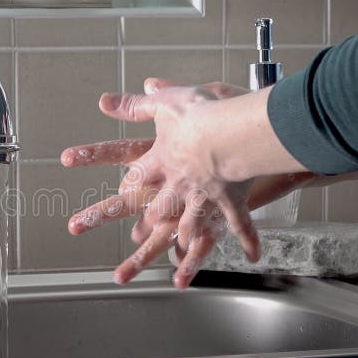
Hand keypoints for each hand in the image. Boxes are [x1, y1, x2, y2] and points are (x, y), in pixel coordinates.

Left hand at [62, 78, 261, 288]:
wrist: (228, 133)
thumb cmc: (196, 114)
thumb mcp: (161, 104)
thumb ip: (135, 105)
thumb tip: (105, 102)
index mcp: (160, 161)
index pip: (137, 177)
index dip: (128, 185)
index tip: (121, 192)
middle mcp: (177, 186)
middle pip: (157, 209)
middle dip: (149, 222)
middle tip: (138, 235)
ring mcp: (202, 198)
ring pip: (189, 225)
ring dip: (185, 238)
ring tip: (182, 247)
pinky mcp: (229, 203)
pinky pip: (239, 225)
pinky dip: (247, 241)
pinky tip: (253, 255)